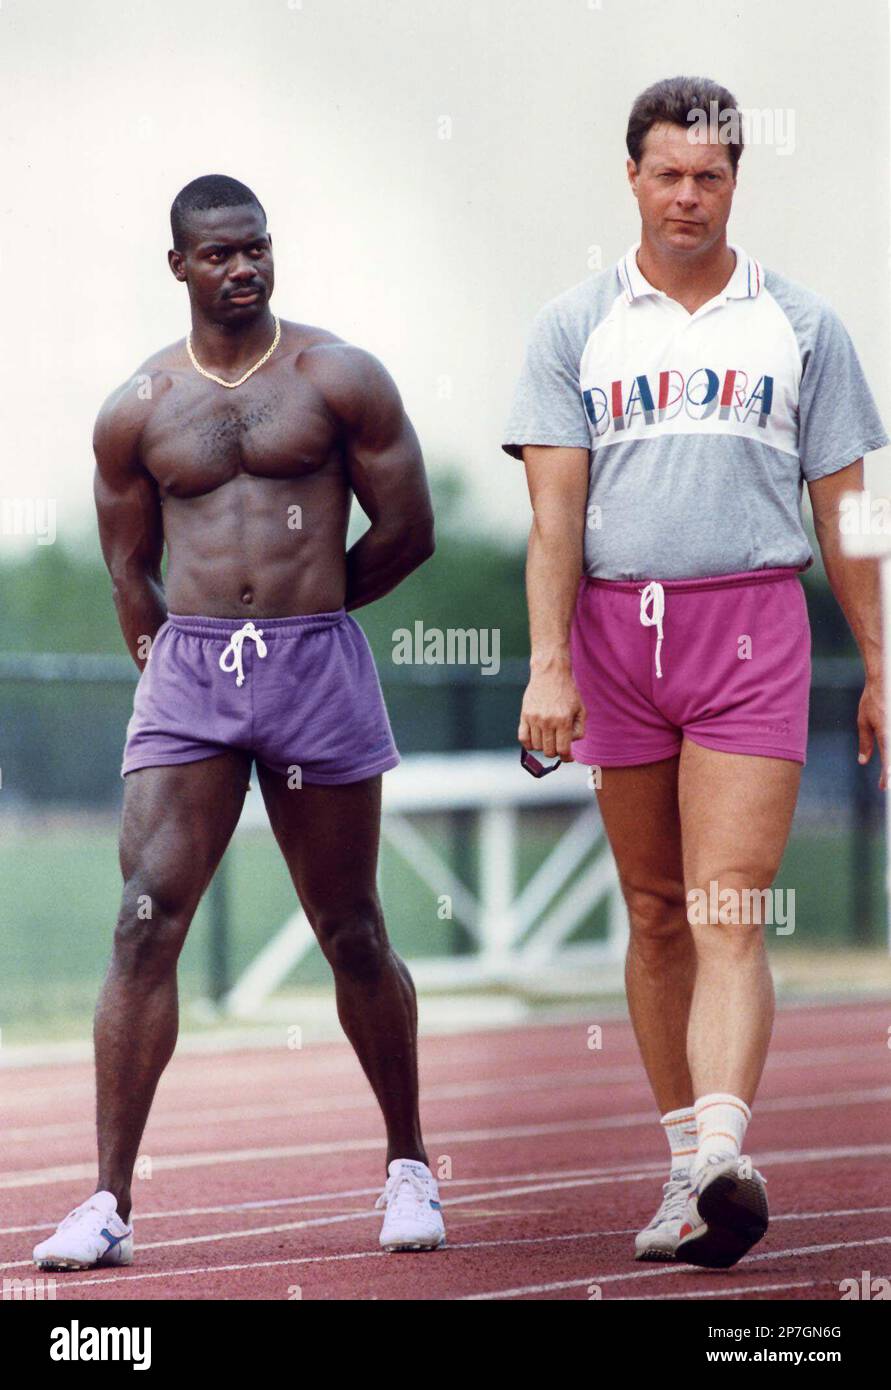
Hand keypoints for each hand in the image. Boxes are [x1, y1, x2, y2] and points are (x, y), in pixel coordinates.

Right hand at [518, 668, 585, 760]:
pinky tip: (535, 740)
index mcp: (564, 721)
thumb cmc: (567, 691)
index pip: (563, 750)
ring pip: (536, 746)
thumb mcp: (581, 709)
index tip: (567, 758)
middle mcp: (548, 721)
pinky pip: (523, 738)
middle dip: (555, 752)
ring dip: (543, 747)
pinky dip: (528, 744)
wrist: (550, 673)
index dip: (566, 758)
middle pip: (549, 751)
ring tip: (548, 738)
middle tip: (558, 745)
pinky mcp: (524, 715)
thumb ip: (579, 729)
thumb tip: (571, 744)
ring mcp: (534, 719)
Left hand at [857, 671, 885, 789]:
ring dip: (890, 760)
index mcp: (886, 735)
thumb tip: (863, 761)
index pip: (888, 762)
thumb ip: (865, 743)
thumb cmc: (872, 701)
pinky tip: (886, 755)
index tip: (885, 787)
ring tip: (885, 771)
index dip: (887, 776)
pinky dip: (890, 751)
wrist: (885, 681)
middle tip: (885, 783)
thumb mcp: (864, 722)